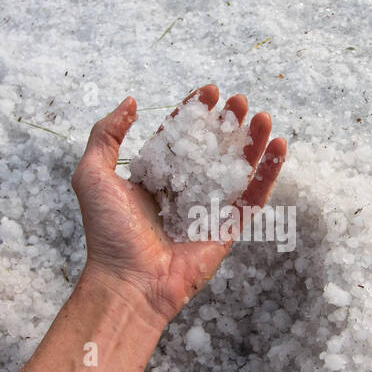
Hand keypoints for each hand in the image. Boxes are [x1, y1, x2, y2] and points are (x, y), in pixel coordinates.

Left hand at [71, 84, 285, 325]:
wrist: (128, 281)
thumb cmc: (107, 232)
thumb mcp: (93, 174)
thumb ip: (106, 135)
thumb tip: (131, 102)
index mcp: (154, 177)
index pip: (180, 136)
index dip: (196, 112)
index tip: (211, 90)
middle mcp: (182, 190)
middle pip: (213, 148)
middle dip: (228, 122)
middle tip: (240, 100)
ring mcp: (207, 210)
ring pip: (237, 169)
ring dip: (253, 142)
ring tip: (265, 117)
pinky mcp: (227, 230)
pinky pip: (253, 198)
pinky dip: (268, 174)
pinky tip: (279, 148)